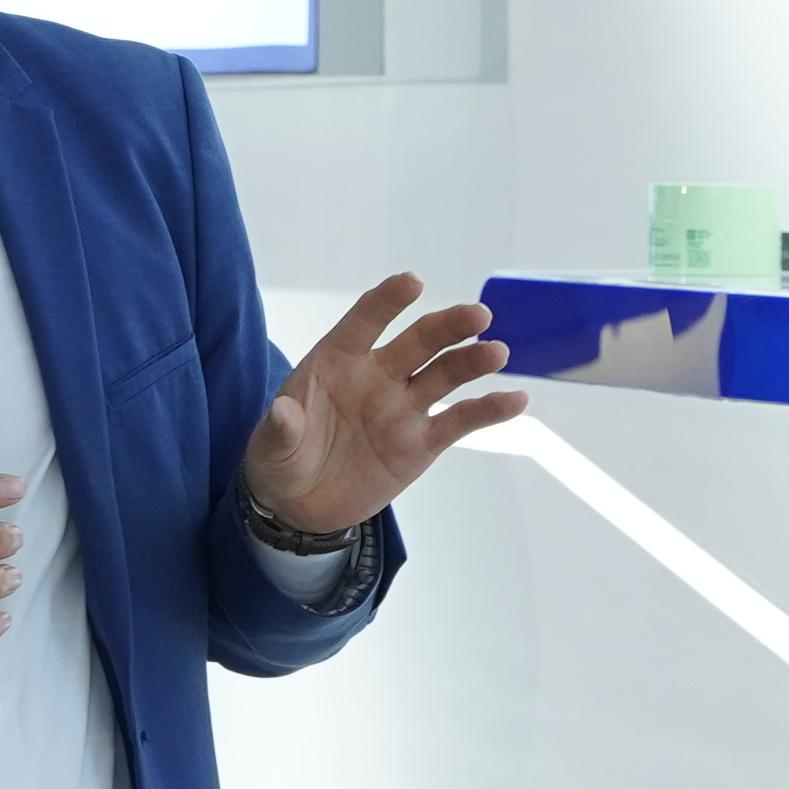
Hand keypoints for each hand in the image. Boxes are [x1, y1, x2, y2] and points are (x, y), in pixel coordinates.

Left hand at [240, 274, 524, 541]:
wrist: (300, 505)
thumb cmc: (282, 459)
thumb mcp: (271, 448)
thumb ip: (281, 429)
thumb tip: (284, 412)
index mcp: (338, 360)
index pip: (365, 321)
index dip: (387, 301)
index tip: (412, 283)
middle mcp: (378, 375)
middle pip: (419, 342)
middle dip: (447, 327)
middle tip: (478, 316)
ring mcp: (404, 407)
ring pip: (445, 376)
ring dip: (472, 362)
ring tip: (498, 352)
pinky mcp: (422, 442)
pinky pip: (460, 421)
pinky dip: (488, 410)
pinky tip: (517, 400)